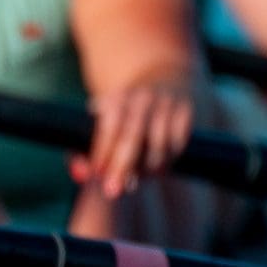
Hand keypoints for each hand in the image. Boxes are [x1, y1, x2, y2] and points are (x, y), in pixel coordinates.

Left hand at [70, 82, 194, 199]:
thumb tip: (80, 176)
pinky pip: (178, 144)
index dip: (102, 152)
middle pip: (132, 137)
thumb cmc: (123, 110)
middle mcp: (142, 98)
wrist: (162, 75)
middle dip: (122, 167)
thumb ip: (82, 149)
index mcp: (117, 97)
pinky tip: (157, 169)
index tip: (97, 174)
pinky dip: (168, 161)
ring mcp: (167, 104)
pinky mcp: (186, 111)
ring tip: (137, 181)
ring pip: (159, 144)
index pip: (109, 126)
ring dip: (147, 169)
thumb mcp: (101, 119)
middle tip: (113, 191)